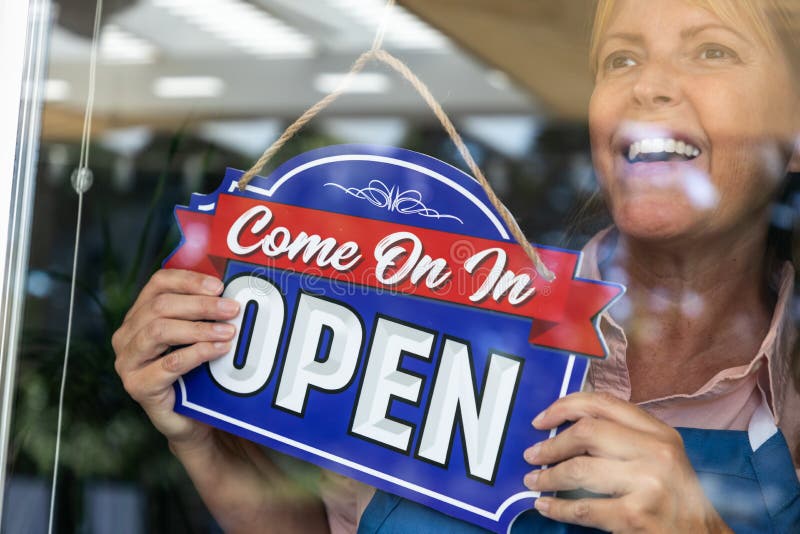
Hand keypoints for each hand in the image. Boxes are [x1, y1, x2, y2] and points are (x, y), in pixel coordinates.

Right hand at [112, 269, 239, 445]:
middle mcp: (127, 335)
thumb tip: (231, 288)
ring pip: (160, 330)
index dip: (189, 280)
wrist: (190, 418)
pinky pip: (169, 363)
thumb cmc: (195, 372)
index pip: (158, 283)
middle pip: (160, 306)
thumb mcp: (198, 337)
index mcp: (139, 315)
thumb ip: (204, 313)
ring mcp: (128, 362)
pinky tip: (219, 349)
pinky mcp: (137, 386)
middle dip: (201, 305)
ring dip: (199, 328)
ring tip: (228, 331)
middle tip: (232, 308)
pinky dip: (197, 353)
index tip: (219, 286)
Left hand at [523, 392, 731, 532]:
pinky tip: (545, 505)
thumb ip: (624, 438)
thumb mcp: (661, 457)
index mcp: (660, 432)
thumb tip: (566, 430)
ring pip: (579, 469)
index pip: (603, 403)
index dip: (565, 406)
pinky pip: (583, 507)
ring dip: (548, 476)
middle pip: (586, 432)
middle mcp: (656, 452)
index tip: (542, 420)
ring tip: (534, 481)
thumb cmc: (676, 499)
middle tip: (533, 455)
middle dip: (551, 445)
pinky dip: (557, 507)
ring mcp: (647, 483)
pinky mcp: (636, 516)